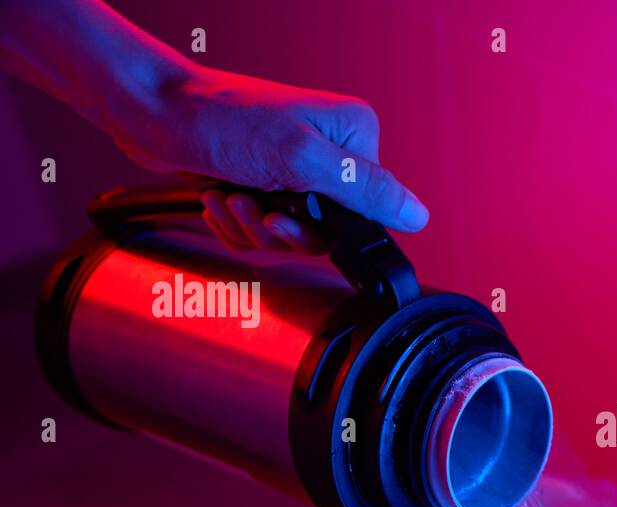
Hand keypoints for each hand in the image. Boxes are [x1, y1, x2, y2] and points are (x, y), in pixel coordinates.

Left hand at [111, 65, 428, 252]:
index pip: (368, 213)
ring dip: (252, 226)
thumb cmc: (215, 119)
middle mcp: (330, 152)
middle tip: (254, 205)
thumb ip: (364, 188)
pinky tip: (220, 198)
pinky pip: (264, 232)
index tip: (289, 216)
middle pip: (328, 231)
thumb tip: (417, 215)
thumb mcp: (300, 158)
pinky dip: (237, 225)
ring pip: (292, 236)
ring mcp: (296, 169)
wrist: (149, 110)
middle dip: (280, 230)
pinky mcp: (265, 183)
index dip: (326, 228)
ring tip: (230, 196)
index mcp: (354, 138)